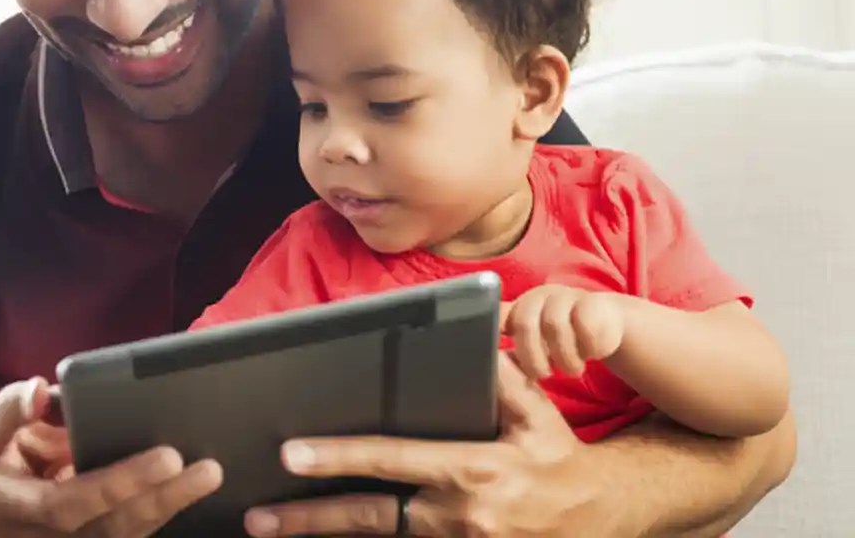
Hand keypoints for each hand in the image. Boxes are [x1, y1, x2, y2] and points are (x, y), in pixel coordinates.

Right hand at [0, 378, 222, 536]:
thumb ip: (8, 411)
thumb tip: (41, 391)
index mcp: (5, 506)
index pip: (68, 503)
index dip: (118, 484)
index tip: (166, 458)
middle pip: (109, 529)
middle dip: (160, 499)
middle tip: (206, 469)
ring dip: (169, 508)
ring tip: (208, 474)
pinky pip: (129, 537)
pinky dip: (161, 514)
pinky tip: (191, 487)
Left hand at [242, 354, 613, 536]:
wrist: (598, 515)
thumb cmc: (558, 458)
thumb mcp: (537, 413)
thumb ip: (500, 378)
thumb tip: (471, 338)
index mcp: (472, 468)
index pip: (391, 461)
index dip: (339, 457)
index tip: (293, 454)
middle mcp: (460, 513)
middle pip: (371, 518)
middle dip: (309, 518)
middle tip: (259, 516)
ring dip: (324, 536)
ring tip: (272, 527)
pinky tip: (322, 537)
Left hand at [502, 285, 626, 378]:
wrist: (605, 321)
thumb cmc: (561, 341)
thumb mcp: (534, 348)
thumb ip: (510, 358)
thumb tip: (493, 370)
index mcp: (518, 309)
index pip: (496, 313)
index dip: (491, 326)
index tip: (492, 346)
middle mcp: (538, 297)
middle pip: (524, 323)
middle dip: (531, 355)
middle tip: (543, 376)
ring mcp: (566, 296)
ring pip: (554, 325)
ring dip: (564, 356)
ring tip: (572, 371)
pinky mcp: (595, 301)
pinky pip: (585, 326)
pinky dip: (587, 347)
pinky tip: (591, 354)